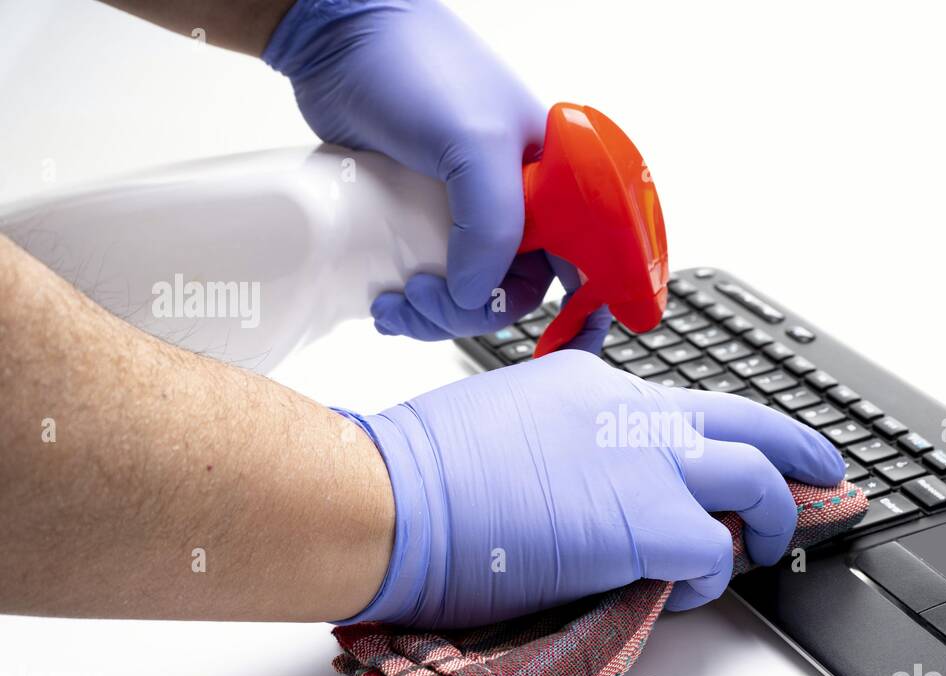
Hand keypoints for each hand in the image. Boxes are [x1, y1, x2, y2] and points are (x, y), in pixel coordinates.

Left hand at [263, 0, 609, 347]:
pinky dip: (412, 300)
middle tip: (424, 300)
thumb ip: (493, 227)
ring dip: (434, 314)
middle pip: (512, 290)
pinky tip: (385, 299)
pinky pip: (431, 277)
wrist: (337, 36)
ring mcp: (465, 211)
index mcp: (552, 182)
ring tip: (394, 305)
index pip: (574, 264)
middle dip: (470, 311)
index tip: (537, 335)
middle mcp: (515, 201)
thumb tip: (479, 296)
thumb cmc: (416, 67)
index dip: (569, 309)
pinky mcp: (420, 216)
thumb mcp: (473, 146)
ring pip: (468, 292)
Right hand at [337, 351, 844, 628]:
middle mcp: (633, 412)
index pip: (681, 408)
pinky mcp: (645, 522)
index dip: (716, 439)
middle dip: (800, 447)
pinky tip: (686, 592)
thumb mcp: (497, 418)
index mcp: (592, 386)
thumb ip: (553, 436)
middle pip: (748, 420)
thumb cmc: (418, 471)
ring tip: (767, 548)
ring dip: (773, 517)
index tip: (730, 459)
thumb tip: (572, 474)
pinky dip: (714, 580)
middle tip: (827, 468)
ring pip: (757, 478)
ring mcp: (645, 463)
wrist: (391, 494)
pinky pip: (716, 554)